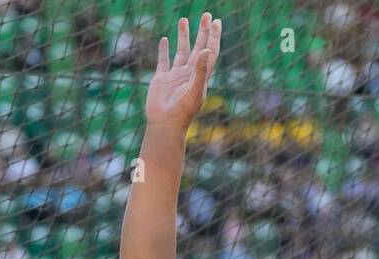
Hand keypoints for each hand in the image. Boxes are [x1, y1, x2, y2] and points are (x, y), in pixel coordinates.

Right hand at [145, 13, 221, 129]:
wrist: (165, 124)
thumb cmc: (182, 110)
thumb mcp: (194, 89)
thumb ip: (201, 70)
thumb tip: (207, 50)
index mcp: (200, 76)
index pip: (210, 52)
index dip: (214, 37)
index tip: (216, 22)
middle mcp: (190, 73)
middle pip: (199, 47)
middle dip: (203, 31)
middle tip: (206, 15)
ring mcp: (176, 76)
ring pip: (182, 51)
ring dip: (184, 36)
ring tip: (184, 20)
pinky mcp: (162, 79)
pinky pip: (163, 60)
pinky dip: (164, 50)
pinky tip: (164, 40)